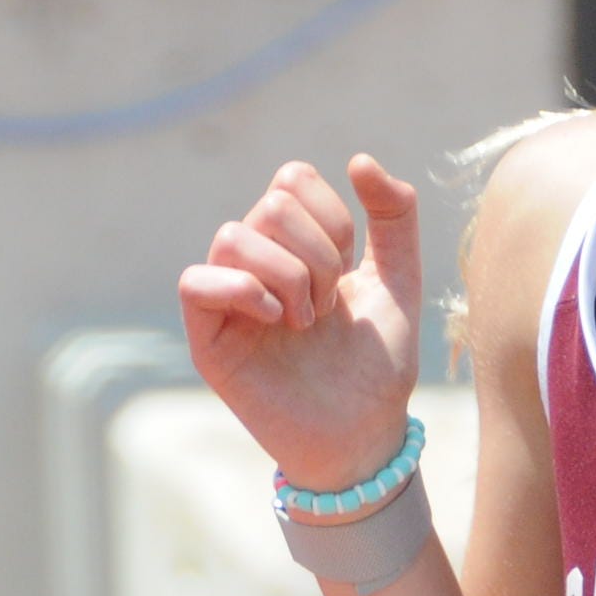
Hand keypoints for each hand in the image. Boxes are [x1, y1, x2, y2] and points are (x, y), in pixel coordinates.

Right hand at [175, 155, 425, 492]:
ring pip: (233, 235)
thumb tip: (359, 160)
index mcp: (294, 245)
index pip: (291, 179)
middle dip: (316, 253)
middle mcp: (255, 265)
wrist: (365, 435)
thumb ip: (395, 217)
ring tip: (308, 320)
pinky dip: (242, 289)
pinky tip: (278, 321)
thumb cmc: (378, 366)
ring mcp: (227, 301)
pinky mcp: (208, 340)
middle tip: (329, 305)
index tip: (348, 269)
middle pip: (270, 205)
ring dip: (287, 275)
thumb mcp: (400, 281)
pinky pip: (195, 282)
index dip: (331, 215)